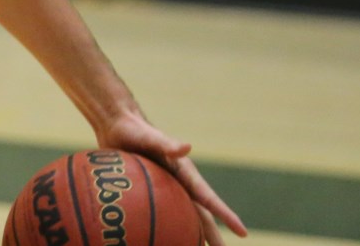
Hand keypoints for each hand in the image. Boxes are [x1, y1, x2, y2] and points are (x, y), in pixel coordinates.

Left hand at [96, 110, 248, 245]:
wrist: (117, 124)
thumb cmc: (134, 129)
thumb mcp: (149, 136)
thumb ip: (167, 143)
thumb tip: (187, 147)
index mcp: (185, 171)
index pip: (208, 198)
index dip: (225, 215)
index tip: (242, 232)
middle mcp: (180, 182)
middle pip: (201, 214)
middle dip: (213, 235)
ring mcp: (167, 188)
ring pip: (184, 217)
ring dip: (194, 234)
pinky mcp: (153, 190)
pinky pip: (163, 213)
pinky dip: (168, 227)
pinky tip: (163, 239)